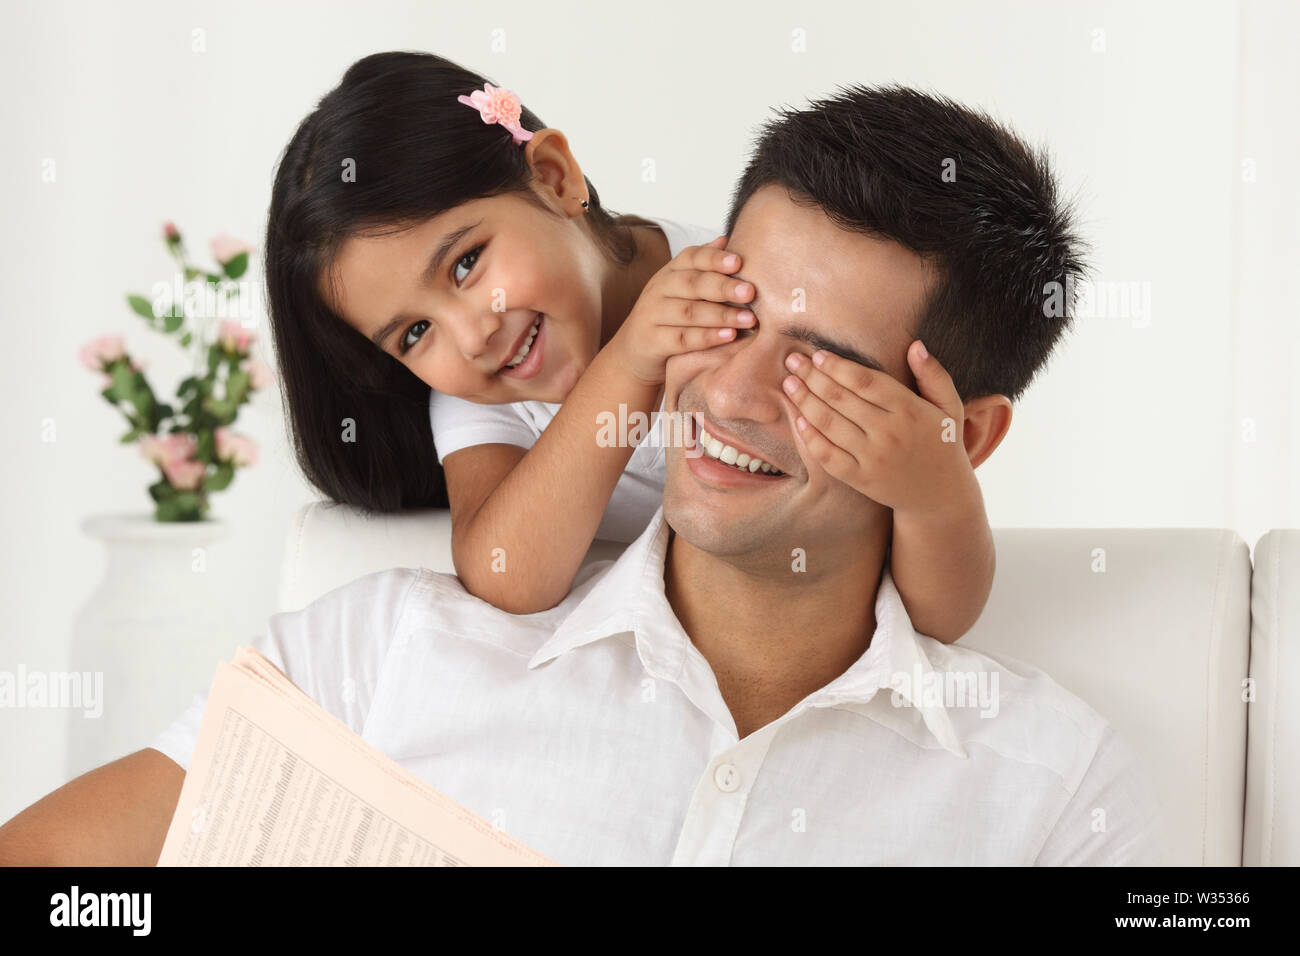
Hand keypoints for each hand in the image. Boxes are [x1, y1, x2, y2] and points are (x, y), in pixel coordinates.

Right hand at [607, 236, 756, 387]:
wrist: (634, 352)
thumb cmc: (668, 318)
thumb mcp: (681, 289)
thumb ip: (702, 266)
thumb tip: (726, 239)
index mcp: (670, 272)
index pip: (690, 257)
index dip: (714, 258)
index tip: (738, 262)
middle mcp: (658, 290)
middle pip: (691, 283)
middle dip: (723, 287)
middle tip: (750, 292)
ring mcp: (652, 315)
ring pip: (688, 312)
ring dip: (721, 315)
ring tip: (749, 319)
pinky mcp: (651, 342)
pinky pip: (682, 339)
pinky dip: (707, 338)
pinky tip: (729, 336)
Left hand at [781, 340, 978, 519]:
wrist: (941, 497)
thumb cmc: (943, 444)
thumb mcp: (949, 407)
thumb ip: (934, 375)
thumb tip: (915, 345)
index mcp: (910, 410)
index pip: (864, 381)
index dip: (837, 366)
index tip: (817, 355)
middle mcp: (890, 433)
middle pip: (840, 399)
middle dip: (812, 377)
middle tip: (792, 361)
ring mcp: (874, 458)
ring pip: (830, 424)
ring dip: (804, 401)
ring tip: (789, 384)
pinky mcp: (861, 479)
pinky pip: (828, 456)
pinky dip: (810, 438)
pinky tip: (798, 420)